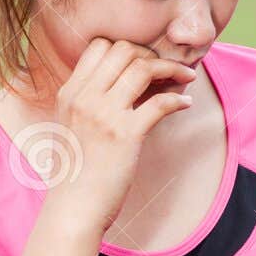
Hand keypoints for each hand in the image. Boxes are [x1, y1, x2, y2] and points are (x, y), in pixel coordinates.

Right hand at [48, 37, 196, 232]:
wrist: (73, 209)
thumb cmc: (75, 173)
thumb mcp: (70, 127)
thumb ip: (87, 102)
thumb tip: (121, 87)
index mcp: (69, 93)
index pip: (99, 45)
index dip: (126, 46)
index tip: (143, 60)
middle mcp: (84, 98)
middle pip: (124, 50)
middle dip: (151, 53)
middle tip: (168, 67)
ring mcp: (104, 115)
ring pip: (144, 68)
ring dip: (172, 68)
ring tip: (186, 77)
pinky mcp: (126, 135)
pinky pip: (161, 102)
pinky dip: (179, 99)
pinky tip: (185, 104)